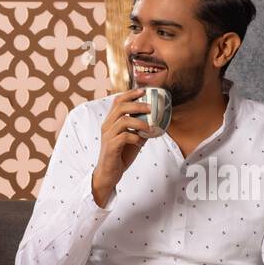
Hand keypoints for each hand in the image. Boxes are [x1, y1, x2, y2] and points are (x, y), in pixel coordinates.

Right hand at [92, 88, 153, 206]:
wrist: (109, 173)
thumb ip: (140, 130)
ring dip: (140, 123)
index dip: (130, 94)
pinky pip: (124, 136)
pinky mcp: (110, 146)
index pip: (117, 101)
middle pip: (120, 107)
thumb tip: (156, 123)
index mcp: (111, 122)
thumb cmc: (120, 155)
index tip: (143, 91)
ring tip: (150, 128)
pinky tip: (140, 142)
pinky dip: (135, 137)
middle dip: (138, 105)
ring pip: (123, 120)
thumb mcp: (132, 139)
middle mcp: (107, 126)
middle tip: (151, 108)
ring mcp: (108, 136)